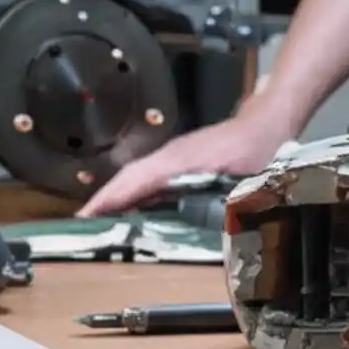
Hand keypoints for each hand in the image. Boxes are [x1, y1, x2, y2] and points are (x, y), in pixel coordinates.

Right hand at [75, 86, 298, 216]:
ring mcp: (175, 157)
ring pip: (138, 177)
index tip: (87, 215)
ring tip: (98, 222)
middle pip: (130, 177)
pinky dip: (137, 192)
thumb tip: (212, 225)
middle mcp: (171, 156)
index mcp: (180, 160)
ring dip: (118, 196)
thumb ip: (228, 200)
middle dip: (105, 199)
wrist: (266, 123)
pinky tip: (133, 210)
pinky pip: (152, 178)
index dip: (112, 197)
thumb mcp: (247, 178)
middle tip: (82, 225)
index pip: (137, 178)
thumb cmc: (256, 150)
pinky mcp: (182, 161)